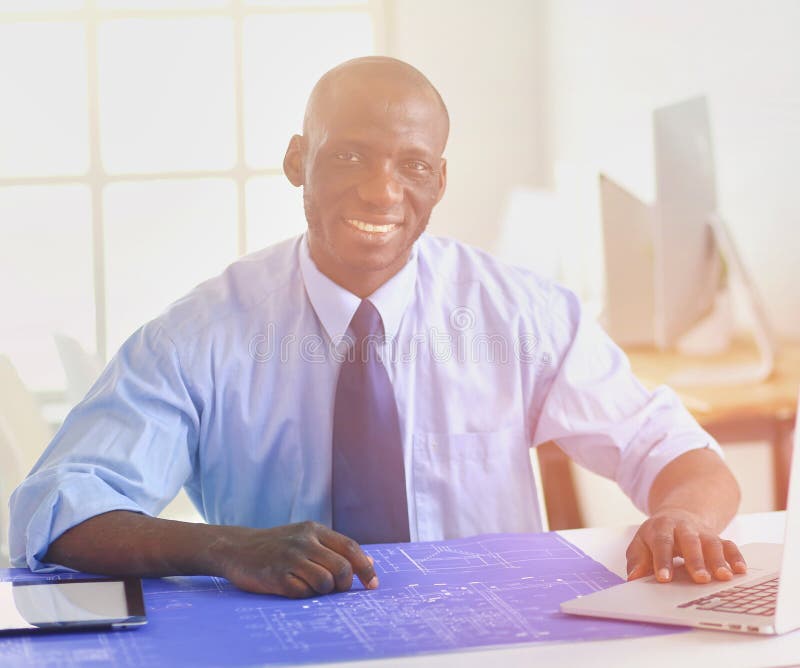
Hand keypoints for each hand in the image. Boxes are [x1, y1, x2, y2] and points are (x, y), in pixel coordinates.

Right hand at [215, 521, 377, 597]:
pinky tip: (294, 587)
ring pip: (325, 582)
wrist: (237, 548)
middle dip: (345, 584)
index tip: (373, 584)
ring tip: (312, 586)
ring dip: (323, 591)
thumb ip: (336, 548)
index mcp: (314, 529)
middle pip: (341, 568)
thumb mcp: (306, 537)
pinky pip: (303, 593)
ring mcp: (289, 558)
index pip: (350, 547)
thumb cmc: (278, 546)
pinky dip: (304, 594)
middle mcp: (304, 541)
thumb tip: (370, 562)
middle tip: (337, 589)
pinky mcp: (276, 576)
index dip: (365, 567)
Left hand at [625, 508, 746, 583]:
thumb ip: (637, 560)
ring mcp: (702, 532)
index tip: (663, 579)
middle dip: (695, 560)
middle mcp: (683, 528)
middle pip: (690, 542)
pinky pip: (728, 545)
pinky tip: (740, 570)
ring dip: (719, 560)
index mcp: (661, 528)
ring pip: (712, 543)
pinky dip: (736, 557)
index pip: (661, 543)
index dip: (662, 561)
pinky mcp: (717, 537)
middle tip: (701, 579)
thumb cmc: (657, 535)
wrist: (678, 514)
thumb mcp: (641, 543)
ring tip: (724, 577)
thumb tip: (633, 578)